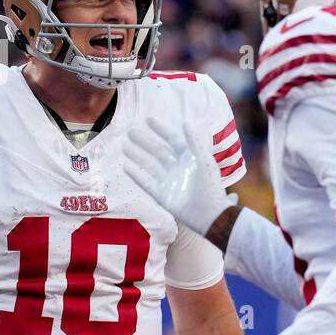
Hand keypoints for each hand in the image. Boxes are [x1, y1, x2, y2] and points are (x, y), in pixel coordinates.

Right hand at [123, 115, 235, 238]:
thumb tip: (185, 121)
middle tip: (131, 131)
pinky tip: (126, 166)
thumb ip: (195, 141)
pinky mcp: (162, 196)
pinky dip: (137, 175)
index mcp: (189, 158)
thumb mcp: (204, 161)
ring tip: (125, 146)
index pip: (172, 139)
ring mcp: (169, 181)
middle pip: (158, 151)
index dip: (161, 129)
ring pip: (149, 165)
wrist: (210, 215)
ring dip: (138, 155)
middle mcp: (177, 168)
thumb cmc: (211, 187)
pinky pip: (146, 183)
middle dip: (144, 141)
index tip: (148, 119)